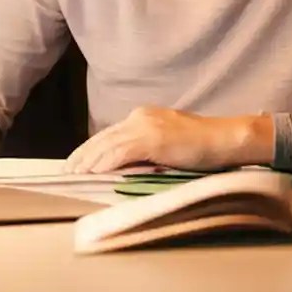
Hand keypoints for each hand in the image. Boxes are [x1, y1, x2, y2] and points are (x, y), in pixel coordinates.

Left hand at [65, 106, 273, 173]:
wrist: (226, 138)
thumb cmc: (203, 146)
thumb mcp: (167, 145)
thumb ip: (146, 151)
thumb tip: (125, 168)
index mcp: (142, 117)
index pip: (108, 134)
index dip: (90, 149)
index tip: (76, 162)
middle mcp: (139, 117)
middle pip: (102, 138)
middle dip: (83, 155)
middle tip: (66, 171)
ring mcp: (145, 126)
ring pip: (107, 145)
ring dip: (88, 162)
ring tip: (74, 175)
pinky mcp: (152, 138)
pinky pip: (121, 152)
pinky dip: (105, 163)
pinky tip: (94, 173)